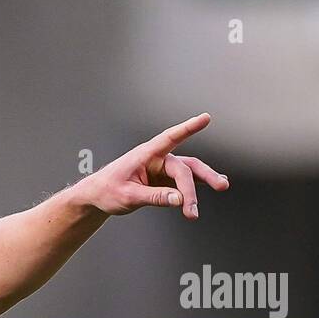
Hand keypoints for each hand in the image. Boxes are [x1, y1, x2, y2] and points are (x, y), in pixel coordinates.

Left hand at [80, 113, 228, 219]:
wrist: (97, 196)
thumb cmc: (107, 191)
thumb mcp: (128, 196)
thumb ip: (154, 197)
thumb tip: (180, 199)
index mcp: (146, 154)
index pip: (170, 138)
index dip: (188, 128)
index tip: (206, 118)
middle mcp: (157, 159)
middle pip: (185, 167)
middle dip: (200, 179)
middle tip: (220, 186)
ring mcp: (162, 170)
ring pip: (188, 173)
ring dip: (202, 183)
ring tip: (221, 187)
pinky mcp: (163, 181)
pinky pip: (182, 183)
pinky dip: (194, 188)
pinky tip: (210, 186)